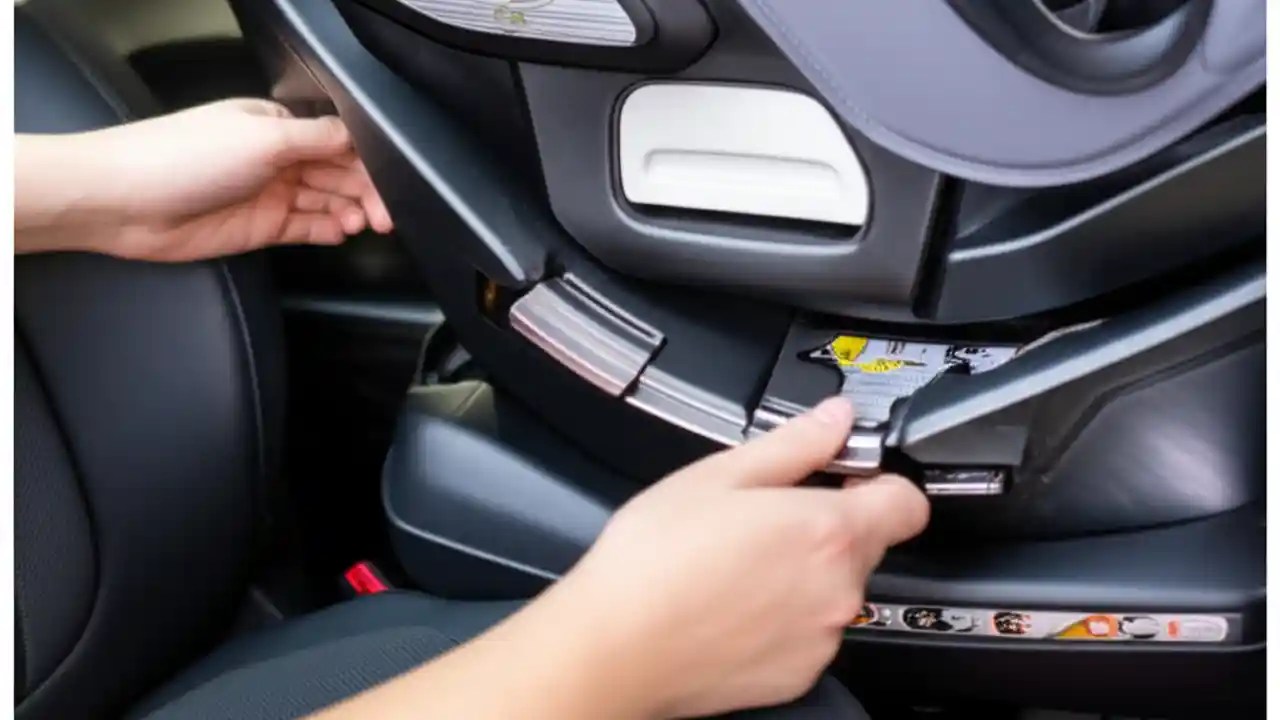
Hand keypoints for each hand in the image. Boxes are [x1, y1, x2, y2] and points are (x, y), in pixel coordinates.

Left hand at [16, 98, 392, 260]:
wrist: (125, 202)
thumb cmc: (181, 157)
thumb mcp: (262, 137)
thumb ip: (316, 138)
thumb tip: (356, 135)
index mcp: (277, 126)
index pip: (338, 142)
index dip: (368, 163)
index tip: (390, 183)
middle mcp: (276, 157)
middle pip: (338, 174)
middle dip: (367, 191)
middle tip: (386, 214)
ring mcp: (269, 193)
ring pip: (327, 202)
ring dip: (351, 212)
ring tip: (365, 224)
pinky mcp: (261, 227)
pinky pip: (307, 229)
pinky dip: (328, 231)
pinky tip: (341, 233)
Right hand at [547, 397, 929, 717]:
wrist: (615, 647)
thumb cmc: (654, 562)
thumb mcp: (717, 476)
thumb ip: (793, 444)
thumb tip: (834, 419)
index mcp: (827, 531)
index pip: (907, 502)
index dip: (878, 481)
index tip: (844, 476)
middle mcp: (838, 591)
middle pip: (864, 545)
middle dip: (825, 526)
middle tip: (762, 518)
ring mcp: (820, 639)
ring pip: (832, 591)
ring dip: (801, 574)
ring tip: (735, 564)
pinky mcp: (797, 675)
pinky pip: (808, 635)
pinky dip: (782, 619)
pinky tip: (730, 603)